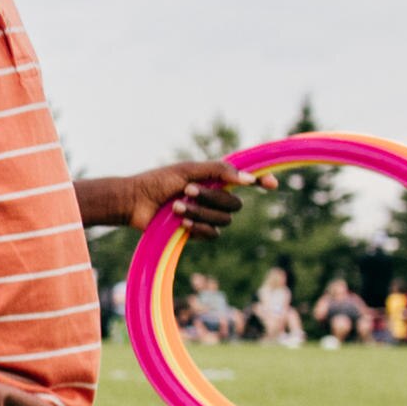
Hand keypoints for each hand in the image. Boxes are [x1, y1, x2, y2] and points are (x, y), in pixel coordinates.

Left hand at [88, 155, 247, 231]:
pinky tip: (181, 223)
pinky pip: (213, 235)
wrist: (134, 201)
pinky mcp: (197, 232)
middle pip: (235, 204)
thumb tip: (249, 180)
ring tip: (176, 207)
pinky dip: (198, 228)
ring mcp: (207, 216)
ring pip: (223, 221)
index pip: (246, 181)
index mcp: (215, 180)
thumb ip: (219, 171)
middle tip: (186, 191)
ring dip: (199, 213)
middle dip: (212, 199)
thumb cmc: (158, 182)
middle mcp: (214, 198)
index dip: (262, 182)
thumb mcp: (188, 170)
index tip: (272, 185)